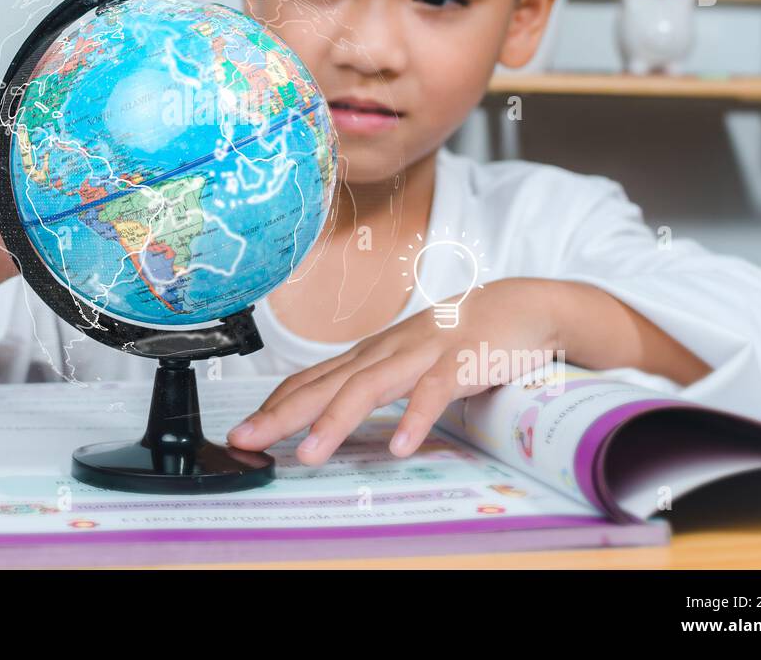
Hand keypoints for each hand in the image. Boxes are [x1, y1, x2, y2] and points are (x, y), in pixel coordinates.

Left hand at [226, 278, 562, 465]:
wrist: (519, 306)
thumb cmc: (458, 339)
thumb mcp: (405, 360)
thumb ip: (372, 383)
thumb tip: (330, 411)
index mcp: (371, 355)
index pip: (310, 380)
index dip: (274, 406)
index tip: (241, 432)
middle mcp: (386, 352)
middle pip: (325, 385)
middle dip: (281, 414)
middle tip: (245, 440)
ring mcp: (421, 355)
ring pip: (369, 387)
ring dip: (335, 421)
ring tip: (308, 454)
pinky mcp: (460, 362)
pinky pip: (434, 392)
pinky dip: (414, 418)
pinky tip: (398, 447)